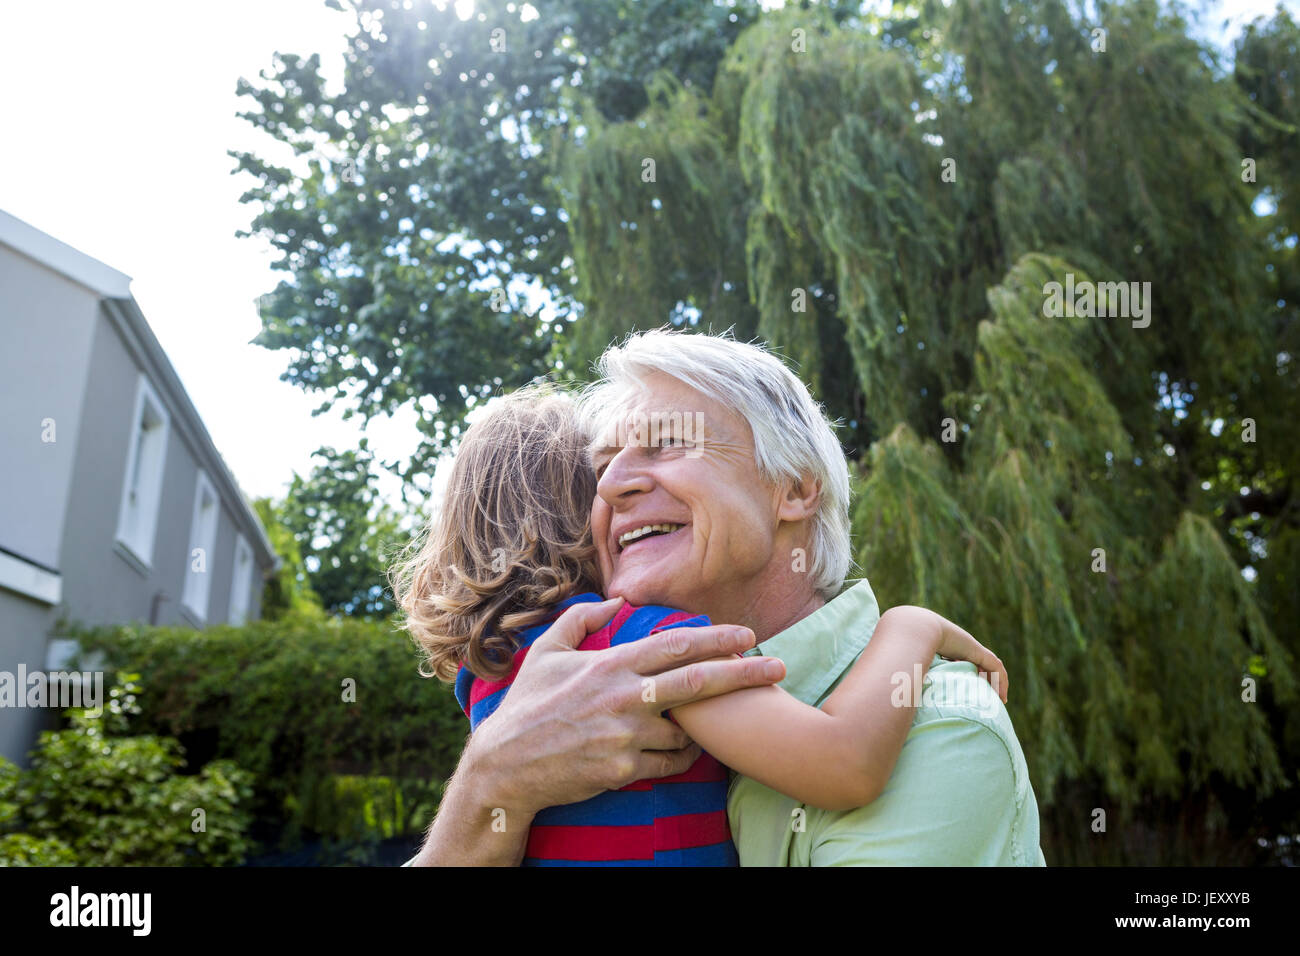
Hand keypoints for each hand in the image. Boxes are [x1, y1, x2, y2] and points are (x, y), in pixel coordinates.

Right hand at [466, 596, 785, 817]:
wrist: (505, 767)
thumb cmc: (526, 707)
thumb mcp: (546, 652)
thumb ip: (581, 620)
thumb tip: (614, 602)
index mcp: (609, 665)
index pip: (675, 645)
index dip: (716, 638)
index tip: (747, 634)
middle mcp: (624, 698)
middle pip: (699, 682)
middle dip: (745, 672)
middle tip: (779, 666)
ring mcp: (626, 737)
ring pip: (688, 732)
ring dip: (704, 729)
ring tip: (710, 727)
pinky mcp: (624, 770)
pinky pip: (672, 763)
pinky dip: (683, 757)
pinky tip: (683, 750)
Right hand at [881, 606, 1007, 702]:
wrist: (914, 630)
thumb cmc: (905, 649)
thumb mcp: (906, 668)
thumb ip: (901, 679)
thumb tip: (890, 698)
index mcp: (943, 651)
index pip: (959, 664)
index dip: (965, 677)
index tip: (966, 693)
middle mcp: (958, 649)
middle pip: (977, 665)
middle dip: (984, 681)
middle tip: (987, 699)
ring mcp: (969, 649)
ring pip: (989, 667)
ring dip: (996, 683)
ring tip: (999, 700)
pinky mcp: (978, 651)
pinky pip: (995, 667)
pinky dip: (1001, 681)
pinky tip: (1002, 696)